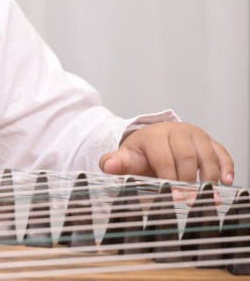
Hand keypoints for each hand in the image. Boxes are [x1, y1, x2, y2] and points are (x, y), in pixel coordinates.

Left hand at [98, 122, 233, 185]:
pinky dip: (226, 167)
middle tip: (190, 201)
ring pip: (207, 155)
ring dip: (209, 178)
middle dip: (189, 181)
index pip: (164, 157)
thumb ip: (117, 163)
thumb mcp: (127, 157)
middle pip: (187, 156)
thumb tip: (108, 166)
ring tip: (209, 198)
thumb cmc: (142, 154)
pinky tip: (226, 182)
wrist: (154, 142)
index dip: (169, 179)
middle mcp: (177, 131)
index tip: (173, 198)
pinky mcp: (210, 142)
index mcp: (154, 135)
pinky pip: (222, 152)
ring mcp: (196, 135)